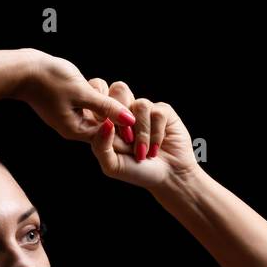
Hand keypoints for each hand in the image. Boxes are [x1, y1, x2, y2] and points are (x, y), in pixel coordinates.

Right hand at [15, 50, 136, 142]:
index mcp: (75, 130)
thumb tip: (129, 119)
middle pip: (103, 129)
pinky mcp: (66, 104)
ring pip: (97, 116)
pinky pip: (88, 106)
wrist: (24, 70)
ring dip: (109, 111)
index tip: (143, 133)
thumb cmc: (50, 79)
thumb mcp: (82, 92)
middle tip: (141, 124)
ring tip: (129, 109)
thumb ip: (106, 106)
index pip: (106, 137)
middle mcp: (73, 127)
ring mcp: (68, 116)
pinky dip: (98, 101)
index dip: (125, 134)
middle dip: (119, 125)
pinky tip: (107, 94)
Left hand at [84, 76, 198, 190]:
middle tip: (127, 141)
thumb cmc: (137, 172)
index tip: (107, 129)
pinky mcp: (162, 111)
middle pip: (119, 89)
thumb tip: (106, 123)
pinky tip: (155, 148)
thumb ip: (101, 146)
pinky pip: (157, 113)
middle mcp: (125, 110)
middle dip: (122, 118)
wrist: (167, 177)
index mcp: (108, 119)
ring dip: (142, 133)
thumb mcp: (112, 165)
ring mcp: (144, 110)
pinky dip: (156, 135)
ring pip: (139, 104)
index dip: (101, 106)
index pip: (99, 96)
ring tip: (143, 152)